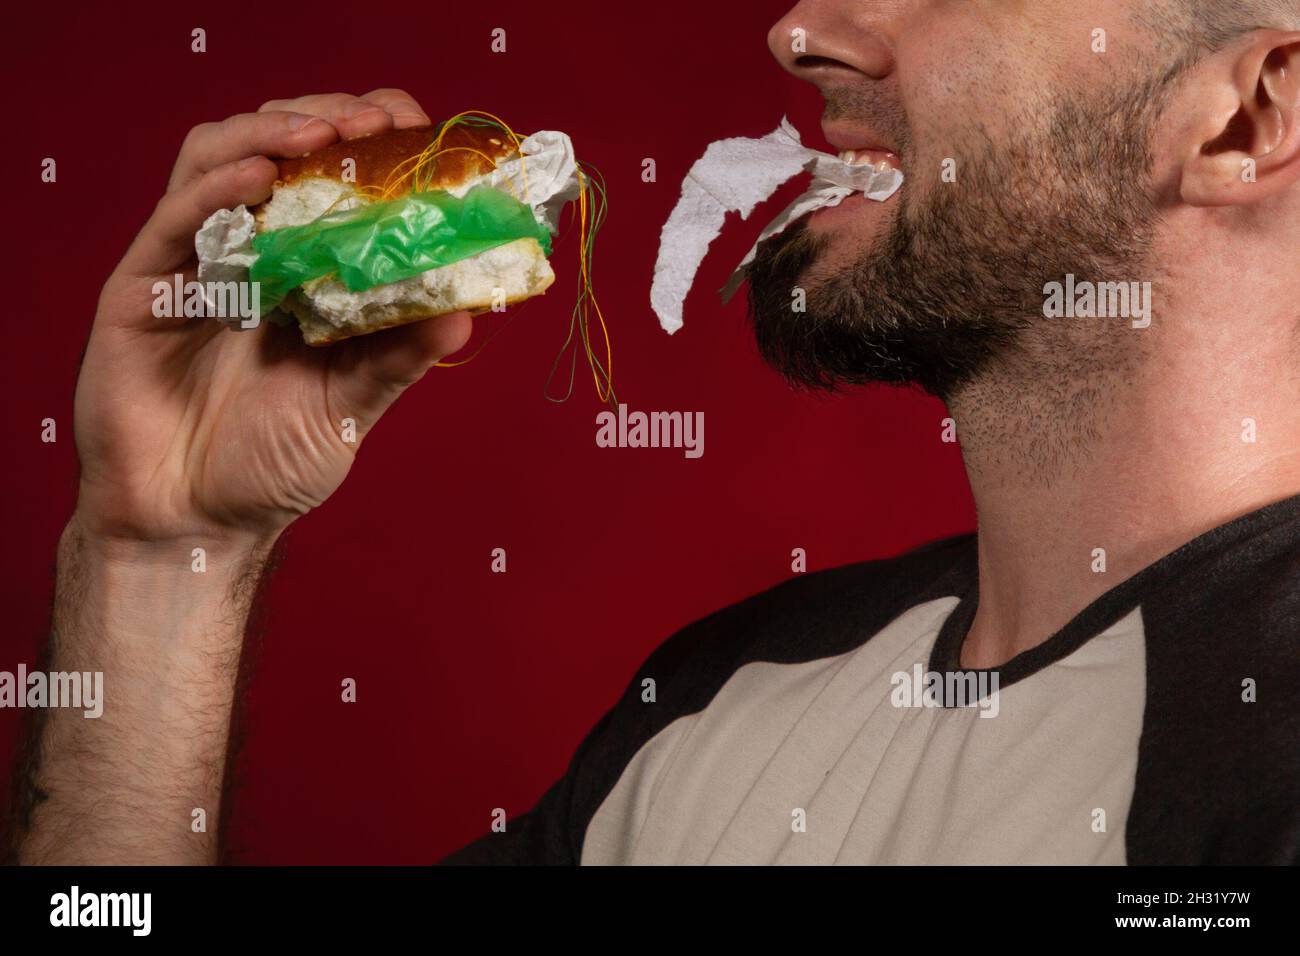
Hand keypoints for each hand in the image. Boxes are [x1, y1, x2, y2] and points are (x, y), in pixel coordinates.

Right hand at [74, 89, 471, 546]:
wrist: (194, 525)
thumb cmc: (271, 465)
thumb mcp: (350, 409)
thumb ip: (398, 360)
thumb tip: (466, 316)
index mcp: (302, 272)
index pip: (330, 180)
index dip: (369, 144)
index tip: (416, 128)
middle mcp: (246, 255)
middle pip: (275, 151)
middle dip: (328, 123)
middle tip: (378, 120)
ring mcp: (190, 265)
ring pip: (216, 161)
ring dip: (270, 134)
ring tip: (324, 137)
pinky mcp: (141, 290)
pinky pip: (173, 221)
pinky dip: (215, 191)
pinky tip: (259, 180)